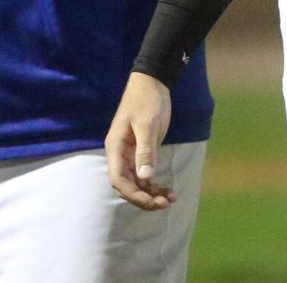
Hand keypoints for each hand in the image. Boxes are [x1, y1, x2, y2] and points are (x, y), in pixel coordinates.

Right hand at [105, 72, 174, 210]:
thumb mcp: (147, 125)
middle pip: (126, 185)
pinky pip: (145, 175)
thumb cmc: (147, 100)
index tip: (151, 201)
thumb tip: (144, 178)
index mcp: (116, 147)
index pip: (118, 179)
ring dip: (151, 193)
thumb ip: (145, 151)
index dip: (133, 194)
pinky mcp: (141, 152)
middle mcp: (120, 153)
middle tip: (165, 203)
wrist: (153, 82)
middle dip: (144, 198)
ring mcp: (130, 154)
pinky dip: (155, 185)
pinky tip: (169, 191)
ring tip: (170, 199)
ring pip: (137, 183)